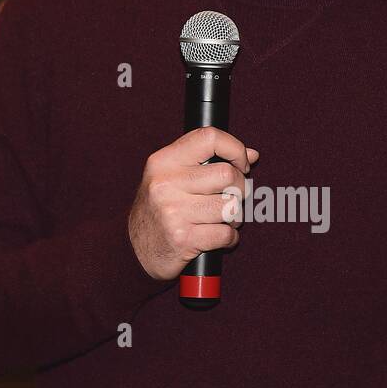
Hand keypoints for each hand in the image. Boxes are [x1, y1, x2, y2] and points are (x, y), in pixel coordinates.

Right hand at [127, 127, 259, 280]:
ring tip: (221, 219)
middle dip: (240, 189)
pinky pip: (226, 234)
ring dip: (235, 217)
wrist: (134, 250)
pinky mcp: (183, 238)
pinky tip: (216, 237)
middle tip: (232, 197)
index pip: (209, 138)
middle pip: (228, 176)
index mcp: (164, 161)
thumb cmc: (160, 209)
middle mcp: (166, 183)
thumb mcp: (173, 177)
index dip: (235, 149)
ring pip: (230, 206)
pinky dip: (229, 238)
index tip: (241, 165)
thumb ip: (208, 162)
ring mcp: (173, 211)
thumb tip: (252, 155)